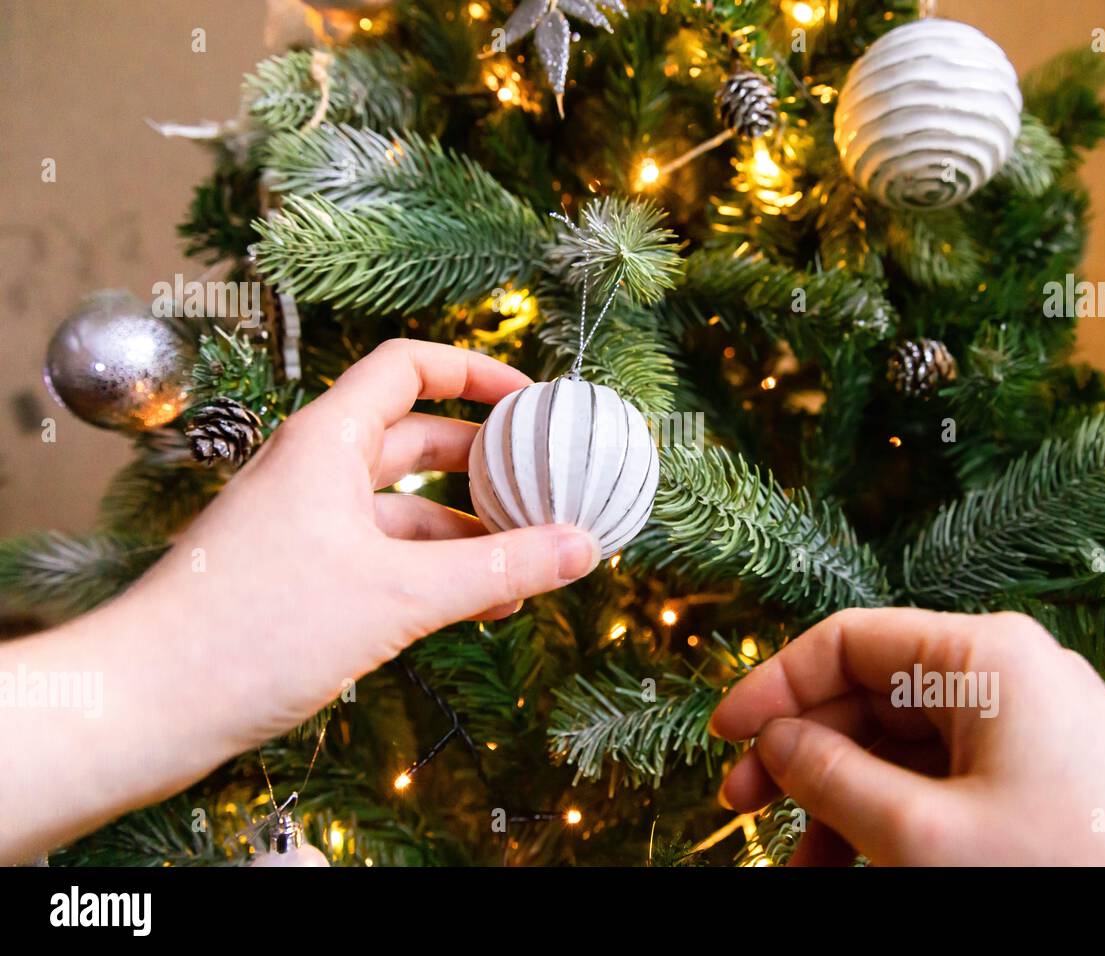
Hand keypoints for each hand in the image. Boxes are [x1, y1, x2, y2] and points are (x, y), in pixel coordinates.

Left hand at [0, 341, 598, 862]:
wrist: (144, 705)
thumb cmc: (258, 628)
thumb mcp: (399, 595)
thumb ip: (497, 568)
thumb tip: (583, 547)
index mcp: (327, 441)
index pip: (407, 367)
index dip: (474, 373)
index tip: (534, 404)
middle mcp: (312, 471)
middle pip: (413, 439)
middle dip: (483, 462)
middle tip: (545, 484)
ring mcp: (302, 525)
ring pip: (400, 507)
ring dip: (464, 529)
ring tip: (530, 561)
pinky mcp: (296, 577)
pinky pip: (381, 554)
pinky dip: (432, 571)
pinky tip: (480, 605)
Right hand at [711, 608, 1104, 865]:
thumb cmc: (1069, 870)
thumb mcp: (923, 832)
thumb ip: (833, 777)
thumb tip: (776, 740)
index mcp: (983, 657)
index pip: (850, 640)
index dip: (776, 683)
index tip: (725, 732)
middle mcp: (1003, 675)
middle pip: (869, 695)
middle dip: (803, 754)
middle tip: (744, 803)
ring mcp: (1021, 726)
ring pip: (899, 747)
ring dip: (841, 799)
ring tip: (802, 863)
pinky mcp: (1035, 772)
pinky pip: (938, 780)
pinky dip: (889, 817)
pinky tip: (853, 862)